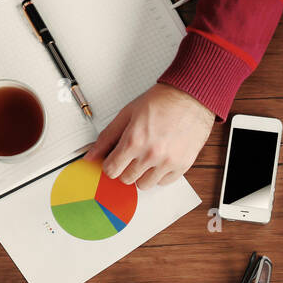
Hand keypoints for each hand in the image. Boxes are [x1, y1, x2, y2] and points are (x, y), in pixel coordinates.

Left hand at [86, 83, 213, 188]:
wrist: (191, 98)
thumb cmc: (162, 102)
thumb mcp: (127, 114)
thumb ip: (107, 137)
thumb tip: (92, 154)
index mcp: (135, 140)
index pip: (111, 170)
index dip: (110, 165)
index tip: (113, 160)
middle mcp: (151, 154)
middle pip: (126, 179)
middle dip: (125, 169)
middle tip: (131, 155)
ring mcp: (168, 162)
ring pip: (144, 185)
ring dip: (142, 174)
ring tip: (146, 158)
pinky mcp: (182, 165)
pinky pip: (163, 182)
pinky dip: (159, 175)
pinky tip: (159, 160)